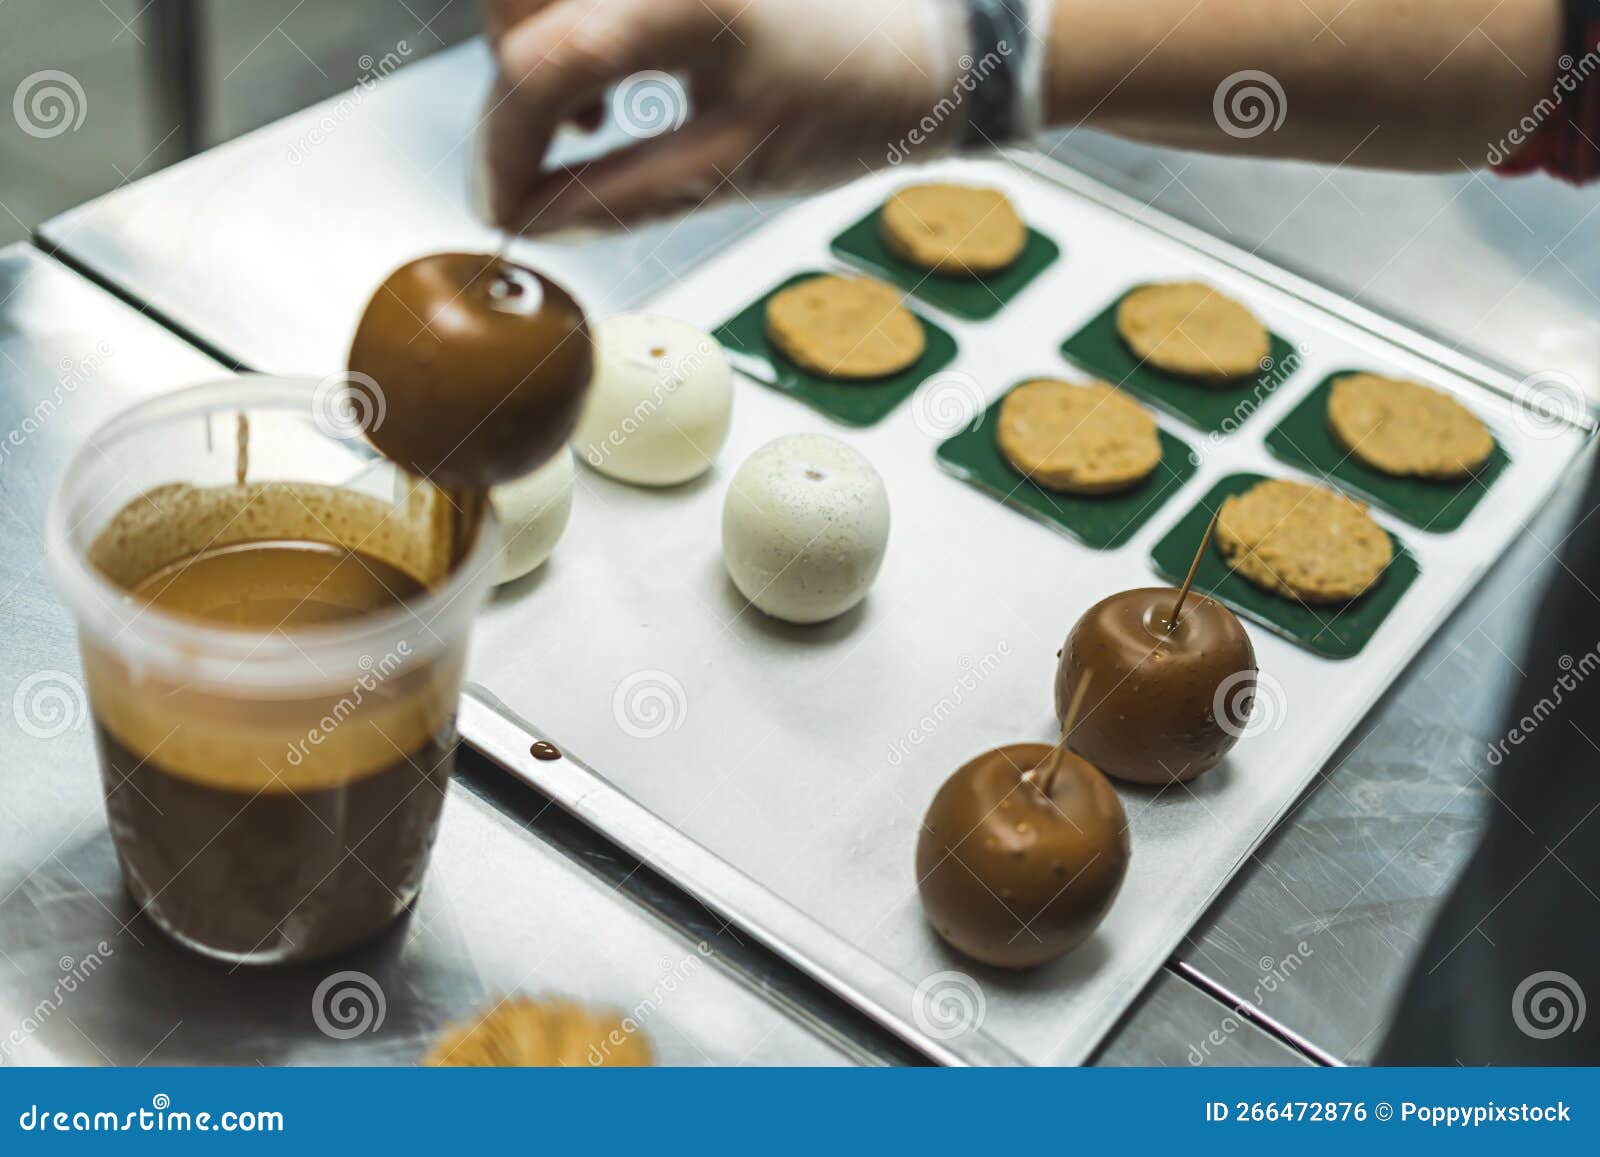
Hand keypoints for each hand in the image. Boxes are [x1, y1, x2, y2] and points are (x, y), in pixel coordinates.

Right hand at [482, 0, 969, 233]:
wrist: (923, 42)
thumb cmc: (857, 98)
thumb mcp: (739, 165)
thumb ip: (625, 195)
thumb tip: (535, 221)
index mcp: (683, 0)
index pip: (540, 65)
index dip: (503, 147)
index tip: (503, 206)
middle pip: (515, 9)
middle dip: (513, 94)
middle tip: (544, 167)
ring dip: (532, 56)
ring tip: (585, 127)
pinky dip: (563, 29)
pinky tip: (603, 88)